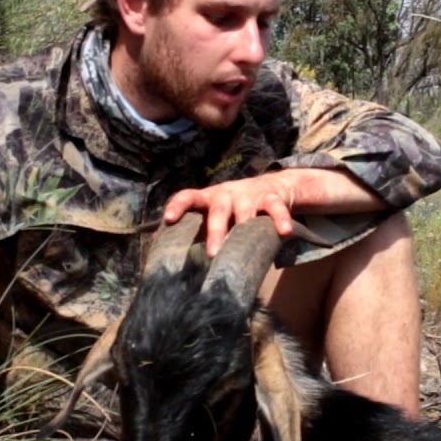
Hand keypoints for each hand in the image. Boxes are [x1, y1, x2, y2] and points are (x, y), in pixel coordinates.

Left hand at [163, 175, 296, 256]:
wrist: (271, 187)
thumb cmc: (232, 207)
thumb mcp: (211, 212)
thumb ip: (190, 226)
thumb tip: (155, 244)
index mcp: (208, 198)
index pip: (188, 197)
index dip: (177, 206)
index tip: (168, 219)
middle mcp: (226, 194)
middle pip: (218, 211)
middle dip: (215, 231)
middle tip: (212, 254)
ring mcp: (249, 195)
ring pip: (246, 212)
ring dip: (245, 227)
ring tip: (245, 246)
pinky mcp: (271, 198)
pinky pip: (275, 209)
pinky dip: (281, 220)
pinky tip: (284, 232)